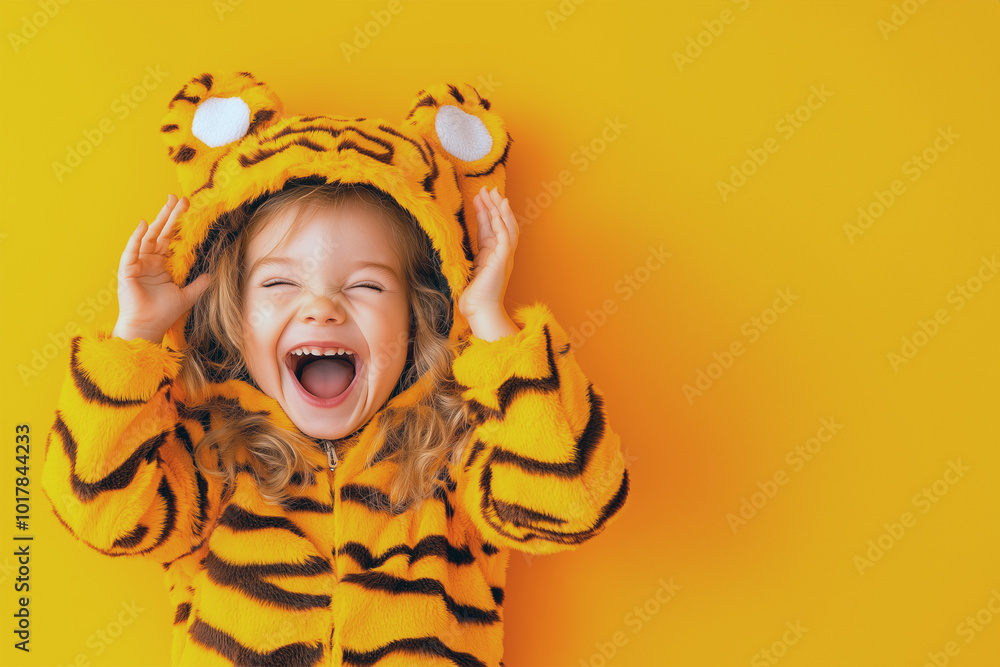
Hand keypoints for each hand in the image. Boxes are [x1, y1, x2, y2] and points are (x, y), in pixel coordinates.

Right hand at [112, 194, 210, 343]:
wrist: (148, 326)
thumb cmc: (163, 313)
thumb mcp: (187, 296)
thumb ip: (200, 284)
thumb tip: (213, 275)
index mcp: (163, 265)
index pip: (172, 240)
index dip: (179, 225)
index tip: (189, 210)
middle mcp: (150, 261)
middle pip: (161, 233)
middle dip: (171, 215)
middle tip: (180, 199)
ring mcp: (138, 263)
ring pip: (148, 236)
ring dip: (158, 220)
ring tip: (168, 204)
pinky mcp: (128, 270)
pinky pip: (132, 250)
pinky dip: (136, 237)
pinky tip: (143, 224)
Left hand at [459, 186, 519, 318]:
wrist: (479, 311)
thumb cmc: (471, 296)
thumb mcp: (467, 269)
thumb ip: (466, 257)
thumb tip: (452, 244)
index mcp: (491, 256)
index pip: (490, 228)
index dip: (486, 212)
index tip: (479, 197)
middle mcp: (500, 254)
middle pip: (500, 223)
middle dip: (494, 205)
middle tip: (487, 188)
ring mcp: (504, 257)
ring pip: (507, 226)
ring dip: (501, 209)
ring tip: (494, 194)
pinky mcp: (503, 261)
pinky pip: (506, 238)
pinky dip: (502, 224)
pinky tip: (496, 212)